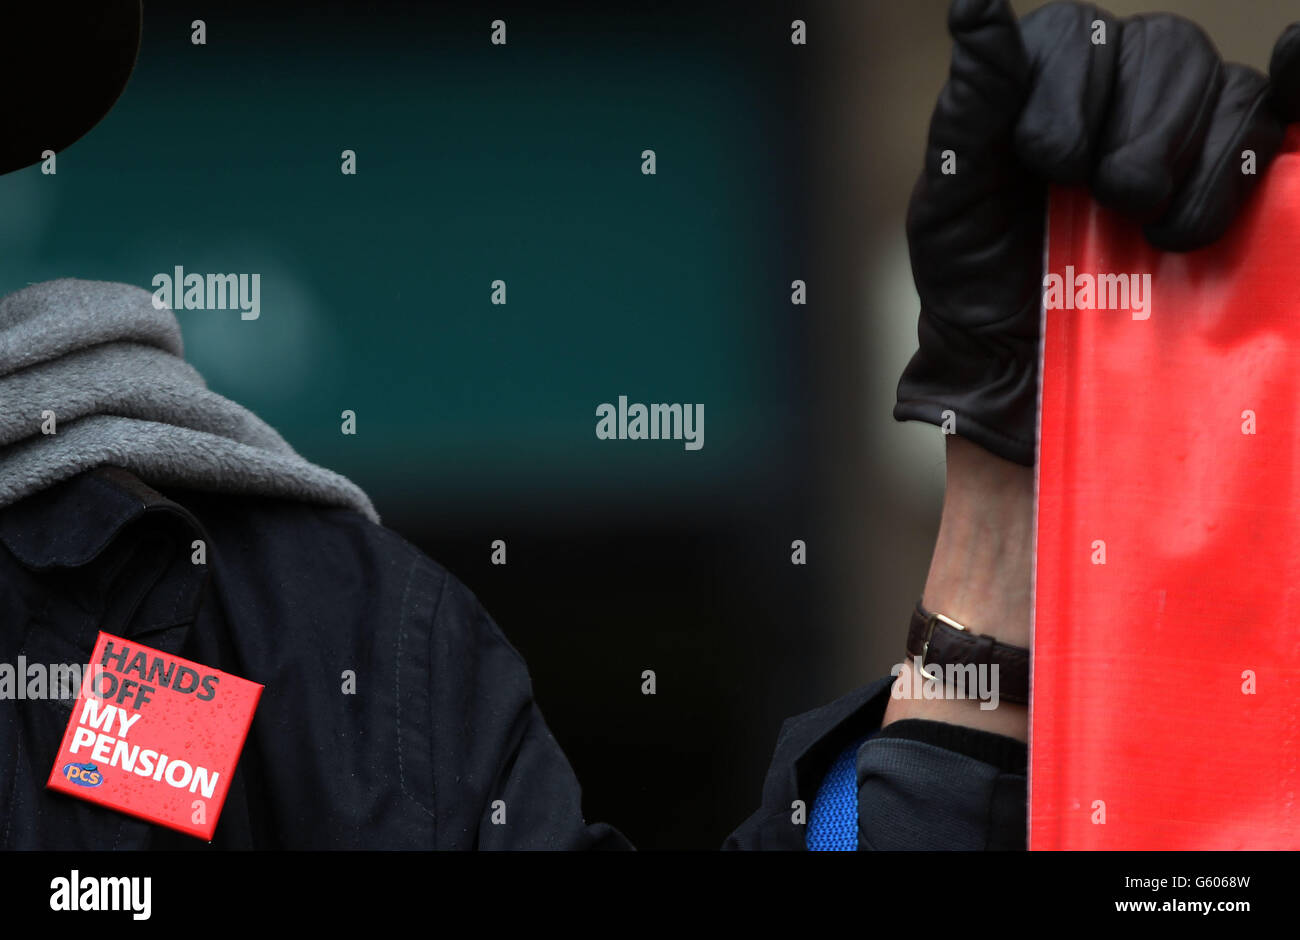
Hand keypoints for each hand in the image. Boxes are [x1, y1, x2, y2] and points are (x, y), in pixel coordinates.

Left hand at [894, 0, 1299, 465]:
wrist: (1031, 375)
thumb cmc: (980, 287)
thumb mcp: (952, 202)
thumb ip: (973, 103)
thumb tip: (973, 1)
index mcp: (1049, 84)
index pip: (1081, 33)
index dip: (1069, 98)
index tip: (1045, 166)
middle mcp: (1124, 92)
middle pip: (1165, 48)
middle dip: (1133, 134)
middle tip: (1106, 203)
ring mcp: (1189, 132)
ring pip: (1228, 89)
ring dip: (1194, 162)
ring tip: (1156, 233)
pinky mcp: (1243, 179)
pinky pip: (1283, 115)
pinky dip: (1298, 89)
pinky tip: (1297, 72)